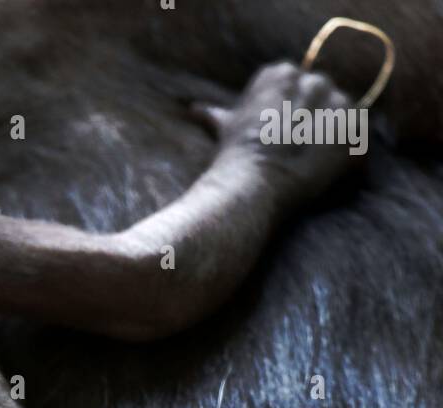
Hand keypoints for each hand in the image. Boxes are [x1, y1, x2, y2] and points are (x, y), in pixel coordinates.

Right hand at [195, 61, 363, 206]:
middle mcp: (315, 81)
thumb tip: (196, 111)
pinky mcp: (355, 134)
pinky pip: (359, 147)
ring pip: (345, 122)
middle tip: (297, 157)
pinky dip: (348, 164)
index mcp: (283, 73)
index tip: (279, 141)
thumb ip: (219, 113)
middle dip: (316, 128)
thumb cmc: (234, 157)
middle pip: (325, 101)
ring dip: (334, 144)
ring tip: (311, 170)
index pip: (299, 89)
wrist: (253, 186)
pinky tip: (325, 178)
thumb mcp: (223, 127)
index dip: (292, 119)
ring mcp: (339, 105)